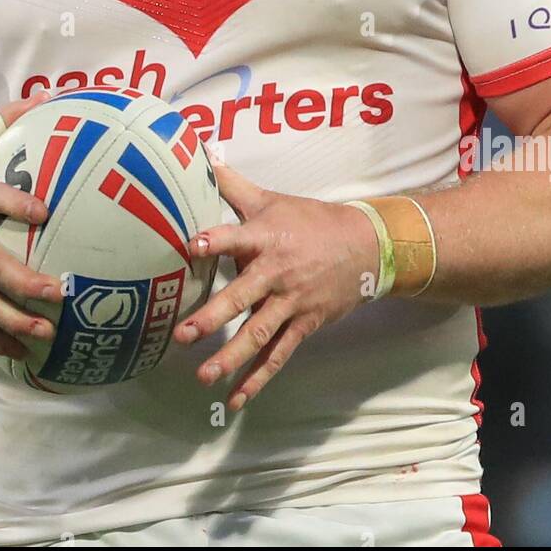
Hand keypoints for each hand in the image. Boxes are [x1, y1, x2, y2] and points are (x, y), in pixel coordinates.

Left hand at [172, 158, 380, 409]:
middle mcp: (276, 271)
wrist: (366, 247)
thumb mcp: (272, 199)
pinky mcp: (304, 324)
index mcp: (266, 237)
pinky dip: (258, 377)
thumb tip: (201, 153)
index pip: (236, 237)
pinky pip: (278, 354)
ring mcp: (291, 302)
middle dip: (213, 316)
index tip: (191, 246)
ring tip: (202, 375)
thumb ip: (232, 184)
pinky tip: (235, 398)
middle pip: (243, 296)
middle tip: (184, 334)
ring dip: (231, 356)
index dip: (215, 241)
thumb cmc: (309, 221)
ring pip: (259, 333)